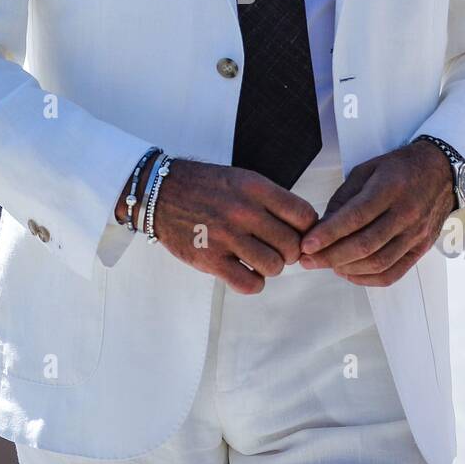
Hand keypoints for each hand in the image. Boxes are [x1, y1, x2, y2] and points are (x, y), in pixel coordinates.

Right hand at [151, 159, 317, 294]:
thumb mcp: (241, 179)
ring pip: (274, 266)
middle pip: (292, 245)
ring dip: (271, 267)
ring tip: (258, 260)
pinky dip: (253, 283)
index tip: (296, 233)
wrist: (158, 193)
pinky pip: (249, 284)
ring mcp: (226, 236)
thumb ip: (270, 201)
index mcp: (255, 187)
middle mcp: (244, 211)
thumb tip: (303, 231)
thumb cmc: (205, 187)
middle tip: (276, 249)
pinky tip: (244, 272)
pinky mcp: (209, 259)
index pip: (304, 216)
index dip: (306, 230)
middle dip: (289, 252)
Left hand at [298, 140, 454, 285]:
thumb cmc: (400, 168)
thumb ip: (344, 198)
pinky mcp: (421, 248)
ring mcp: (416, 233)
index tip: (307, 245)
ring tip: (326, 264)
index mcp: (390, 188)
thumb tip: (322, 227)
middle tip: (308, 260)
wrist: (441, 172)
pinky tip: (349, 272)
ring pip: (378, 262)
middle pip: (366, 245)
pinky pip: (394, 273)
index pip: (356, 217)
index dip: (329, 234)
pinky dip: (368, 279)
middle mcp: (406, 213)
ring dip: (347, 268)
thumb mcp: (367, 170)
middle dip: (331, 256)